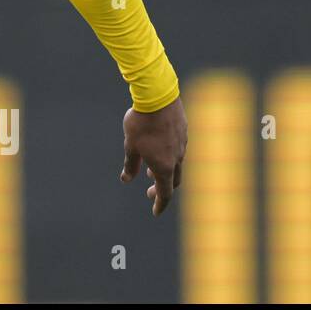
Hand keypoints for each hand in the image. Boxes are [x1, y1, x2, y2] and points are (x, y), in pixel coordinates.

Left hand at [121, 96, 186, 216]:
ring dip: (164, 171)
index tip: (155, 212)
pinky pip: (178, 150)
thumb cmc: (141, 124)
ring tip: (149, 172)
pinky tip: (158, 150)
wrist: (158, 98)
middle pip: (173, 181)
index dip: (160, 204)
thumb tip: (126, 179)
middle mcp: (177, 159)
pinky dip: (168, 157)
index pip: (165, 193)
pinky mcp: (184, 132)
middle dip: (162, 189)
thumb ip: (130, 165)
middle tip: (149, 193)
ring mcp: (183, 145)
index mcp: (165, 166)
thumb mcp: (130, 146)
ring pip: (176, 164)